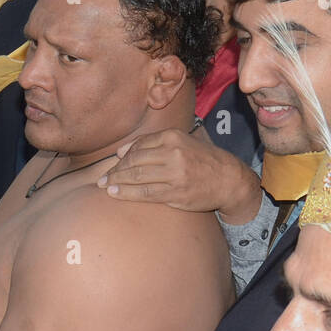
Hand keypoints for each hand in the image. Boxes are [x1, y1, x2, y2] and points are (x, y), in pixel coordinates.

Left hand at [100, 126, 261, 222]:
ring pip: (136, 177)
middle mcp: (173, 153)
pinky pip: (145, 193)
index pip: (139, 145)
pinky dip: (126, 193)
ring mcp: (174, 174)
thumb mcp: (182, 142)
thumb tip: (121, 151)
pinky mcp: (175, 193)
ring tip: (104, 185)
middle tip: (101, 177)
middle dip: (115, 170)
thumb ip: (152, 143)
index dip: (123, 156)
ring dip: (116, 181)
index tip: (113, 163)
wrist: (229, 180)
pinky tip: (115, 193)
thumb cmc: (203, 160)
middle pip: (134, 161)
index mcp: (173, 136)